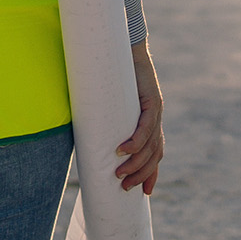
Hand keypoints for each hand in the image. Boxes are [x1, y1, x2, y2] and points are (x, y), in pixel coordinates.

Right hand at [114, 41, 165, 194]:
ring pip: (151, 144)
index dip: (152, 173)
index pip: (156, 152)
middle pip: (155, 154)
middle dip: (142, 174)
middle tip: (125, 187)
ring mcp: (156, 109)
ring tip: (120, 174)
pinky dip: (135, 141)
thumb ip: (105, 121)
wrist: (124, 46)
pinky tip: (123, 151)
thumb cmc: (112, 75)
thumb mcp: (111, 105)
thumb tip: (83, 136)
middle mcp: (156, 118)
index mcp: (149, 121)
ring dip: (136, 162)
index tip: (145, 192)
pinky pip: (146, 126)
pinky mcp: (152, 99)